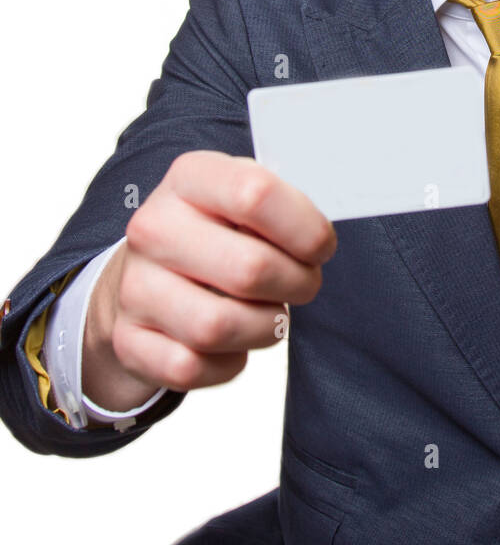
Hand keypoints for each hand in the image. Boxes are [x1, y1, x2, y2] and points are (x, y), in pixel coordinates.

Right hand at [81, 151, 336, 411]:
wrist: (139, 279)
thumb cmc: (212, 235)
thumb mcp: (242, 200)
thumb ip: (284, 206)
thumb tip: (325, 236)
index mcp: (190, 178)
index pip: (256, 193)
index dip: (305, 227)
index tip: (321, 245)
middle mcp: (154, 227)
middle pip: (249, 269)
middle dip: (296, 284)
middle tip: (303, 284)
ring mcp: (134, 286)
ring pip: (220, 326)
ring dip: (264, 327)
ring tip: (270, 313)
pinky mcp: (129, 340)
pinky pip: (192, 367)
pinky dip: (227, 363)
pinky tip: (232, 343)